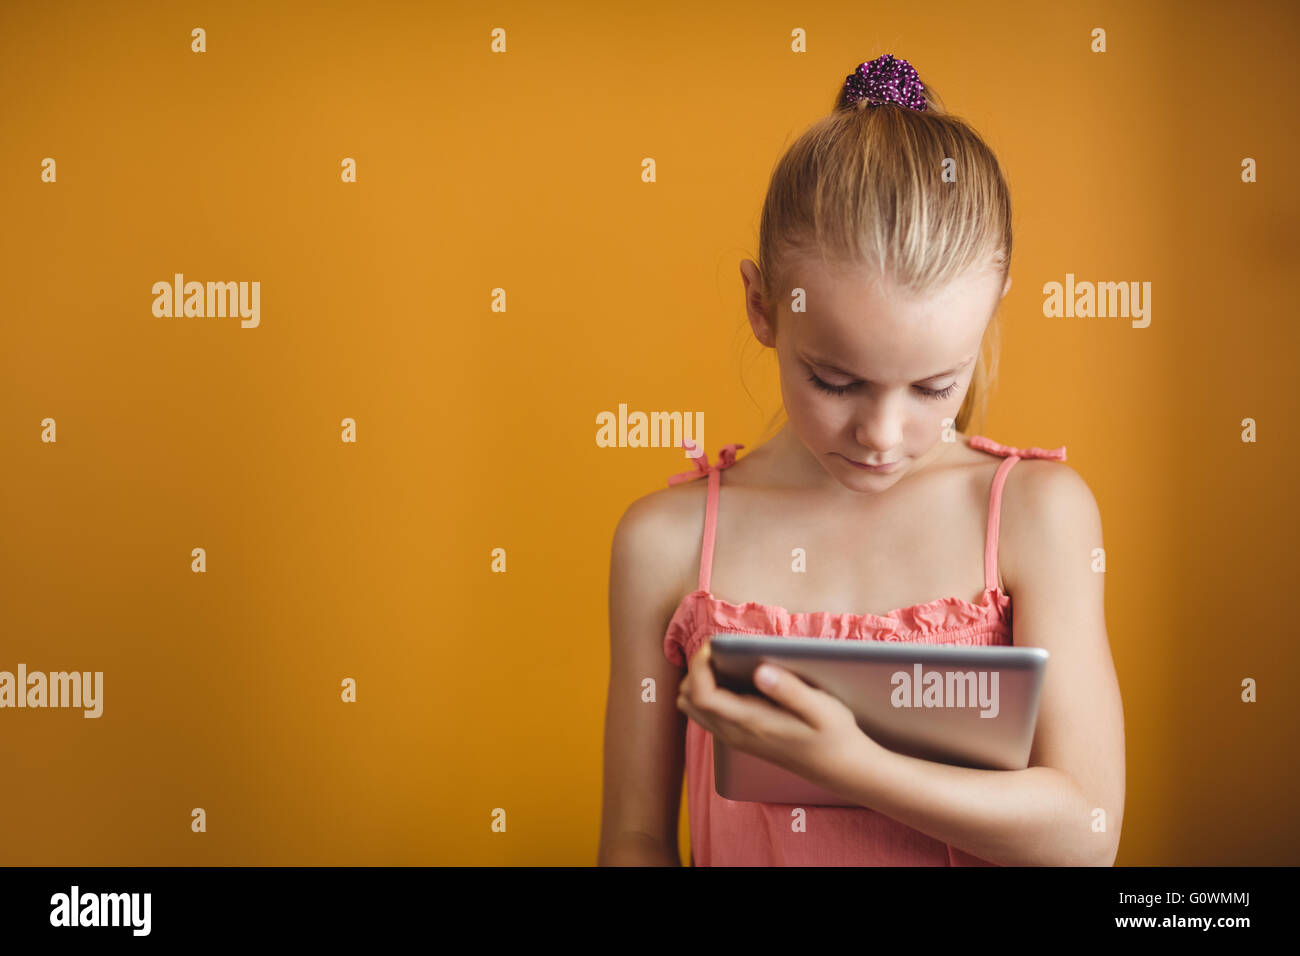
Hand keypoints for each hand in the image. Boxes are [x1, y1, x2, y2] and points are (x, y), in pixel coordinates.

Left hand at [676, 641, 883, 794]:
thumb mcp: (822, 709)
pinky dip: (708, 692)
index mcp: (751, 723)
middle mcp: (735, 734)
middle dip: (696, 670)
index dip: (699, 665)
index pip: (702, 695)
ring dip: (700, 681)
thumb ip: (790, 690)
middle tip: (722, 650)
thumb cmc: (833, 734)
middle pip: (688, 700)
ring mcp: (735, 738)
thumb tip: (760, 670)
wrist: (839, 769)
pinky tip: (735, 679)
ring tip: (726, 661)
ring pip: (693, 708)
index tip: (715, 644)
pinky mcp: (739, 737)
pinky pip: (707, 713)